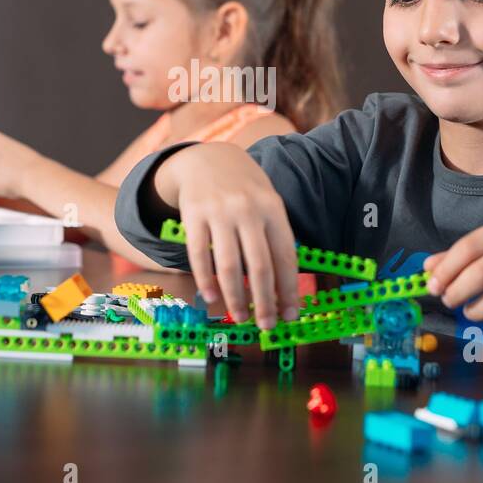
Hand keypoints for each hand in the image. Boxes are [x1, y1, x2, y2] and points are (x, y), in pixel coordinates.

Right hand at [159, 143, 300, 328]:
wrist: (207, 157)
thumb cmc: (244, 188)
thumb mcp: (267, 202)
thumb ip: (274, 236)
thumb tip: (283, 286)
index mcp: (273, 208)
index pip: (285, 256)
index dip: (289, 289)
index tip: (289, 314)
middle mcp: (248, 209)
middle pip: (259, 265)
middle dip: (264, 301)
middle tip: (266, 325)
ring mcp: (219, 212)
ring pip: (229, 265)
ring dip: (235, 297)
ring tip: (241, 316)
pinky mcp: (193, 215)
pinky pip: (199, 255)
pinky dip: (205, 280)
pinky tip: (212, 297)